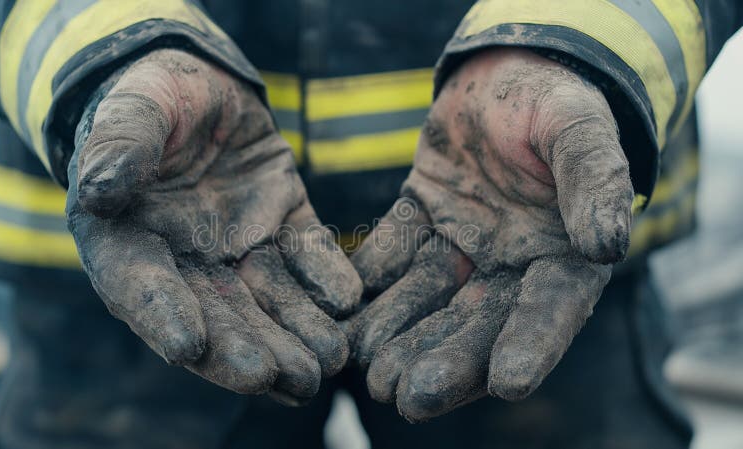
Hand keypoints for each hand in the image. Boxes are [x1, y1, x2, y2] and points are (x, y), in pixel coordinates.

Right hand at [66, 49, 360, 404]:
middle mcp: (186, 258)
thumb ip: (119, 146)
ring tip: (323, 364)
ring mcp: (240, 246)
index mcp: (130, 238)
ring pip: (267, 298)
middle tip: (272, 376)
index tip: (188, 347)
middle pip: (213, 313)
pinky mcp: (284, 225)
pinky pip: (308, 255)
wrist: (206, 83)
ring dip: (294, 333)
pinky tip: (347, 302)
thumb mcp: (135, 107)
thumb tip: (100, 190)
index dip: (162, 316)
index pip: (141, 286)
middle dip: (242, 348)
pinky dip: (327, 279)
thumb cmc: (154, 93)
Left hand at [348, 48, 632, 420]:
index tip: (510, 383)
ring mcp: (460, 243)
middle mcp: (508, 260)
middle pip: (477, 320)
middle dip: (446, 361)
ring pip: (427, 297)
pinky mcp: (419, 220)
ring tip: (368, 372)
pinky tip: (342, 312)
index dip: (531, 344)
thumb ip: (595, 181)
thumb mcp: (579, 130)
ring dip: (398, 334)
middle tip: (409, 397)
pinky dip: (367, 281)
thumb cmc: (551, 98)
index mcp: (559, 251)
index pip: (548, 308)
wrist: (502, 69)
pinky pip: (390, 253)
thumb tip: (607, 244)